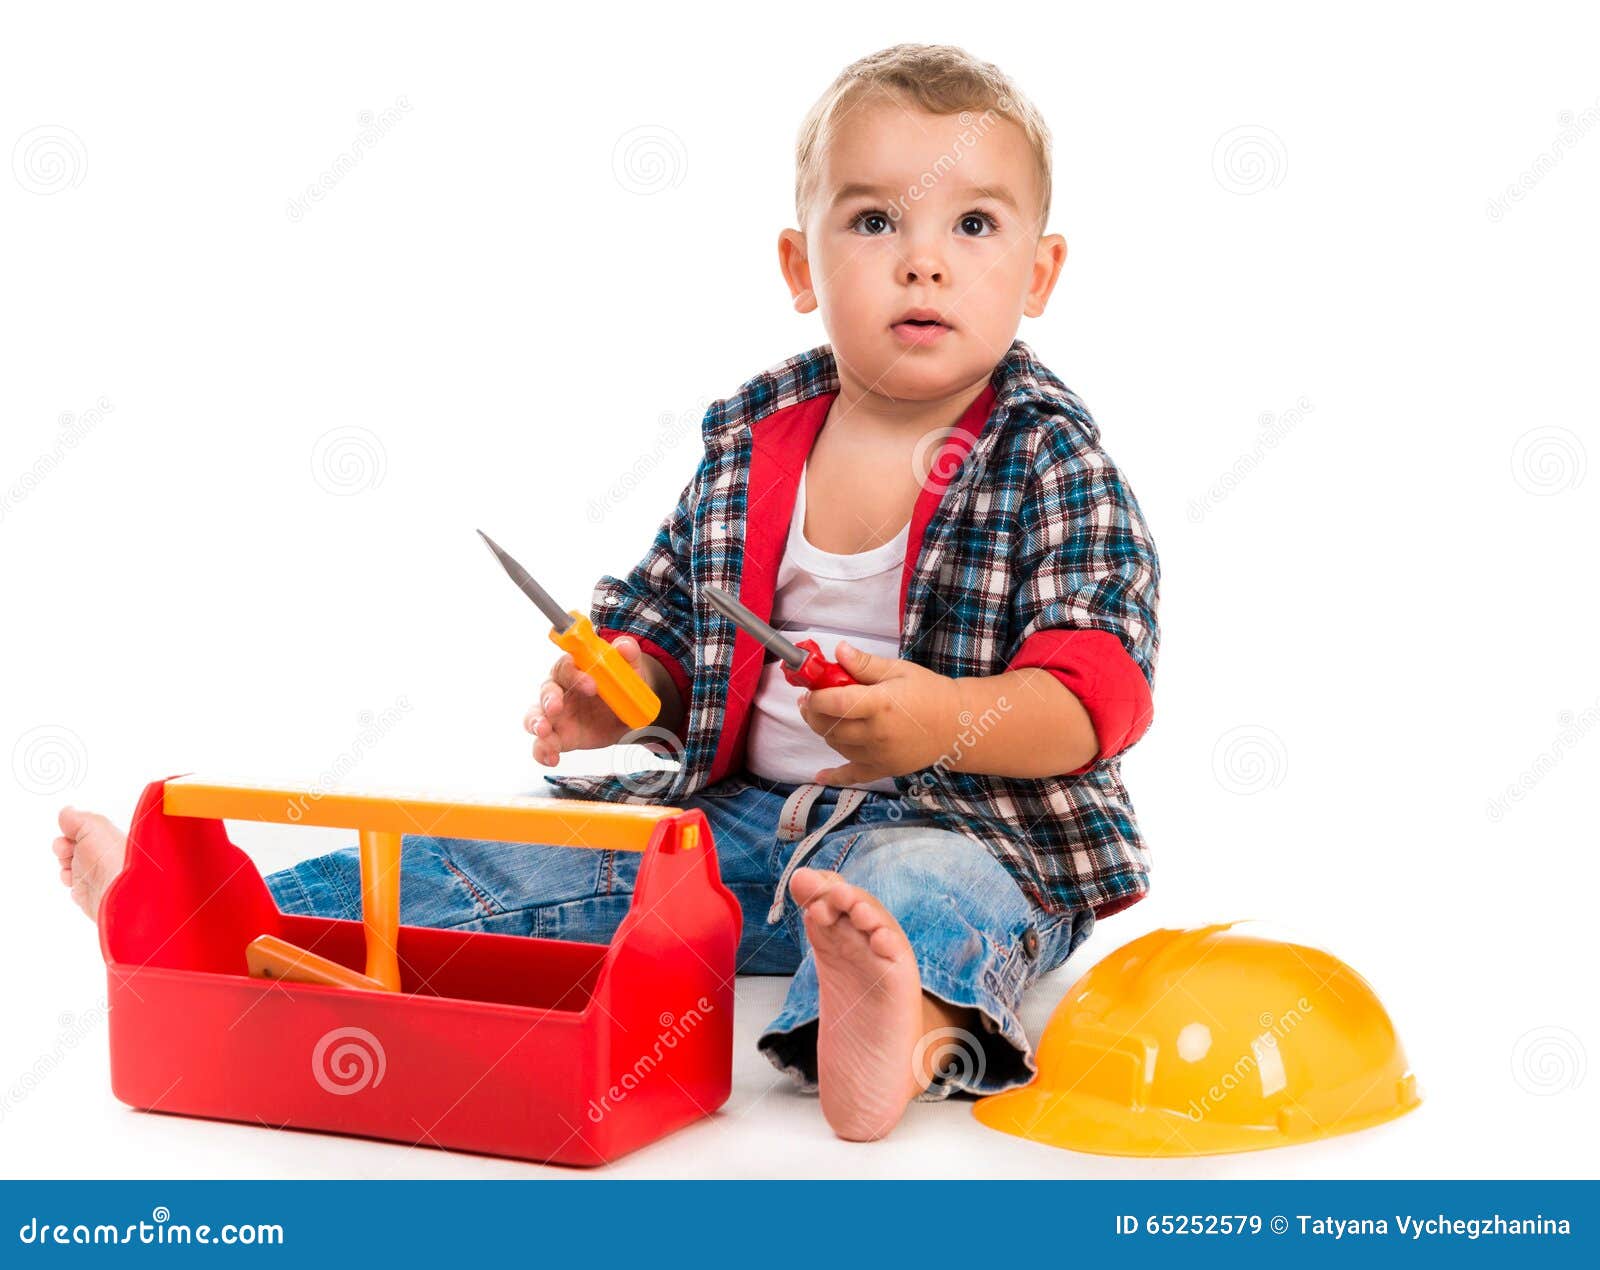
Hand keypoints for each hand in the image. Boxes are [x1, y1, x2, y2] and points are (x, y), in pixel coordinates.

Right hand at [525, 634, 652, 765]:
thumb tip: (624, 645)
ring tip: (544, 732)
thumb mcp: (630, 670)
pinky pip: (542, 744)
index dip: (575, 674)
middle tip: (557, 708)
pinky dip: (542, 751)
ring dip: (536, 723)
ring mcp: (556, 715)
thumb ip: (627, 655)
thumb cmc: (622, 684)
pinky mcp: (558, 736)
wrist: (627, 712)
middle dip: (549, 699)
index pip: (566, 666)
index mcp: (574, 669)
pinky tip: (550, 758)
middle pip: (546, 690)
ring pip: (536, 716)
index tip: (591, 685)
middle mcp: (559, 690)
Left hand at [796, 641, 959, 785]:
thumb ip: (865, 663)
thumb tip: (838, 649)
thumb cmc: (928, 692)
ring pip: (836, 745)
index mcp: (880, 704)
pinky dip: (834, 776)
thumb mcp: (898, 669)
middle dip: (813, 713)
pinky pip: (853, 776)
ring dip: (825, 731)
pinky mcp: (883, 769)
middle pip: (829, 727)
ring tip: (826, 716)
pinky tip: (820, 775)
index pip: (834, 703)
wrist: (956, 724)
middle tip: (811, 700)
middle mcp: (876, 733)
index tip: (812, 688)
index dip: (815, 696)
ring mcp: (878, 755)